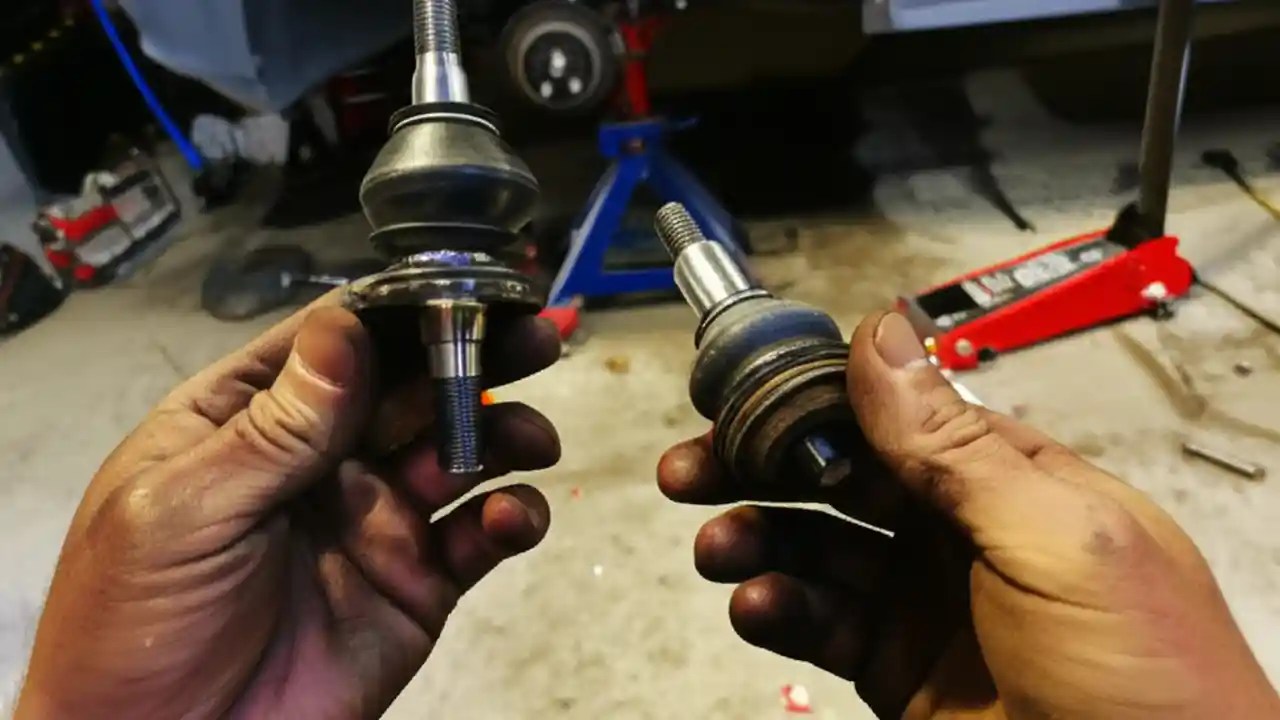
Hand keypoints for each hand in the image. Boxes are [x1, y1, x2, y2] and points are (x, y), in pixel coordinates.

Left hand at [16, 298, 561, 719]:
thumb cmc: (134, 625)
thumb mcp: (181, 511)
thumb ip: (274, 428)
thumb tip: (346, 333)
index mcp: (248, 420)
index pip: (336, 341)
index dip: (403, 308)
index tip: (468, 288)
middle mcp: (321, 458)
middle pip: (412, 384)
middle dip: (475, 356)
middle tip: (534, 339)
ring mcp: (374, 518)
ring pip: (458, 452)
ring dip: (502, 434)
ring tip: (528, 439)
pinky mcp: (416, 582)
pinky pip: (479, 537)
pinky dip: (511, 519)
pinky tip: (511, 518)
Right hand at [659, 311, 1279, 718]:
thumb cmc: (1141, 673)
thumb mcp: (1053, 538)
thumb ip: (953, 443)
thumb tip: (881, 333)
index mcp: (1007, 479)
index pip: (889, 416)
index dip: (811, 401)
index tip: (739, 393)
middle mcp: (959, 532)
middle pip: (837, 479)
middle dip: (759, 468)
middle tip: (689, 468)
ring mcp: (924, 604)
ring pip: (817, 551)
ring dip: (757, 541)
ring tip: (719, 547)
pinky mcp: (896, 672)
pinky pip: (819, 625)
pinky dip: (777, 610)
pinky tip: (758, 606)